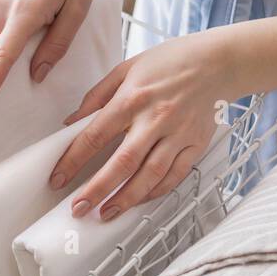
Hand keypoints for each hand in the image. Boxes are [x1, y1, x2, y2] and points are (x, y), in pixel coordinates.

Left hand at [49, 31, 230, 219]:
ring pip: (151, 175)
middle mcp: (155, 119)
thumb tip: (72, 123)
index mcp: (132, 98)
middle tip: (79, 208)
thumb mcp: (125, 69)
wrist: (218, 61)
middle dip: (98, 189)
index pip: (96, 135)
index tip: (58, 178)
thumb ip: (96, 97)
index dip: (74, 160)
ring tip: (106, 213)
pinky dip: (156, 192)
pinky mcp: (196, 144)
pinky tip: (139, 201)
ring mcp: (178, 134)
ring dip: (126, 199)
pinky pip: (175, 175)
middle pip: (123, 162)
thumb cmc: (170, 62)